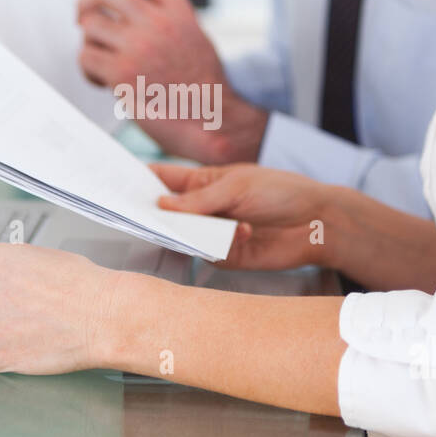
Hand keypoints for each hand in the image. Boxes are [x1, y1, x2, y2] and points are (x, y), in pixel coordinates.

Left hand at [77, 0, 267, 163]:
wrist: (212, 121)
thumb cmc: (200, 84)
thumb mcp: (192, 37)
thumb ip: (162, 19)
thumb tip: (116, 12)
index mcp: (179, 10)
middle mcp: (158, 23)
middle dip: (85, 0)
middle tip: (82, 17)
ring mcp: (139, 47)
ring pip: (89, 27)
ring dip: (89, 44)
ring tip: (104, 64)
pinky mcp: (122, 74)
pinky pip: (85, 58)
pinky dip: (88, 70)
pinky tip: (104, 83)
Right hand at [152, 162, 338, 270]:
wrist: (317, 223)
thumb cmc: (281, 192)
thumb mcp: (237, 186)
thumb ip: (199, 200)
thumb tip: (161, 206)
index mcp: (203, 182)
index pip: (164, 180)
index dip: (141, 181)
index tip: (118, 184)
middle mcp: (203, 209)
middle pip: (167, 213)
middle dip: (153, 214)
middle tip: (138, 215)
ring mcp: (212, 233)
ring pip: (184, 236)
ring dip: (189, 231)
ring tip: (202, 224)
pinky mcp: (226, 256)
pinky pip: (207, 253)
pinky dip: (220, 245)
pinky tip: (244, 232)